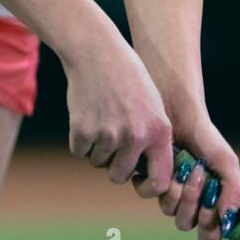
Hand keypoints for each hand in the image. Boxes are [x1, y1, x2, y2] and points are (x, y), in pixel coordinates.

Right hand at [64, 31, 173, 191]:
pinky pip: (79, 152)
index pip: (160, 181)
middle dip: (113, 165)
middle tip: (112, 140)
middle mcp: (136, 136)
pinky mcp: (83, 130)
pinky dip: (80, 140)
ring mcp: (109, 134)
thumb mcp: (154, 109)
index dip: (149, 188)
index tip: (139, 182)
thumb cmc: (128, 81)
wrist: (97, 52)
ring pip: (98, 163)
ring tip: (102, 118)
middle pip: (119, 176)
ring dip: (96, 148)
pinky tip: (87, 115)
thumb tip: (152, 180)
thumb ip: (155, 142)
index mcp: (159, 132)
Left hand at [147, 116, 239, 239]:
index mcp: (222, 205)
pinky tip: (173, 166)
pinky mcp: (154, 188)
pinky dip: (166, 183)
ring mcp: (176, 200)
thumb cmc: (205, 138)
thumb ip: (234, 190)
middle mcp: (200, 207)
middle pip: (203, 234)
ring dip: (187, 196)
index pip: (232, 238)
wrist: (177, 113)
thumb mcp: (226, 162)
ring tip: (192, 170)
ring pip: (179, 219)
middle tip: (208, 187)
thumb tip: (229, 218)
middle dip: (205, 213)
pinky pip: (157, 200)